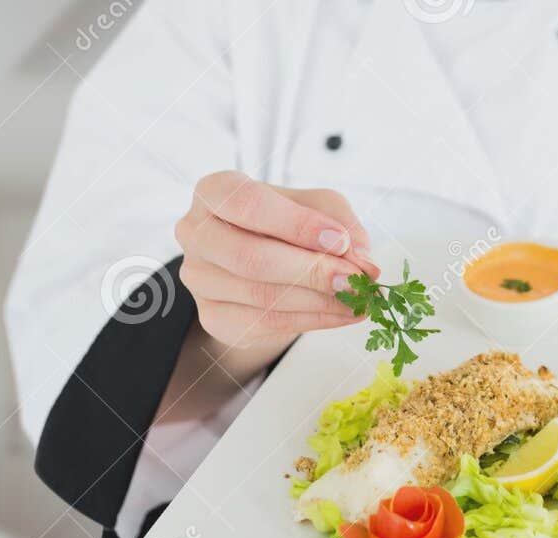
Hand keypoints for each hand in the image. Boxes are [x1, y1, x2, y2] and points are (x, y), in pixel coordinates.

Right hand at [155, 173, 379, 423]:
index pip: (248, 205)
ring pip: (260, 296)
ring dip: (317, 301)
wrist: (260, 260)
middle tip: (355, 280)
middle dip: (310, 271)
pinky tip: (340, 315)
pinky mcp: (211, 316)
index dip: (296, 225)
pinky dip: (310, 321)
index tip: (340, 241)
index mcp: (214, 191)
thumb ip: (338, 221)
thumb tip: (361, 260)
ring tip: (358, 300)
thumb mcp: (316, 205)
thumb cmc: (285, 222)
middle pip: (250, 258)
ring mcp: (198, 279)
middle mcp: (196, 233)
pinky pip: (263, 324)